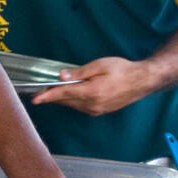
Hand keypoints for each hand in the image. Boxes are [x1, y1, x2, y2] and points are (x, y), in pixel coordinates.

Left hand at [32, 57, 149, 115]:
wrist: (142, 81)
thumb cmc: (122, 70)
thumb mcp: (100, 65)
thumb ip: (79, 73)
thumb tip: (62, 77)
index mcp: (92, 92)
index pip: (64, 94)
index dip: (47, 96)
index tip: (35, 99)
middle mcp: (93, 105)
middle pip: (66, 101)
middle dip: (52, 96)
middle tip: (41, 90)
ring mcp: (96, 110)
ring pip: (72, 105)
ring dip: (62, 99)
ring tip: (53, 91)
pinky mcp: (99, 111)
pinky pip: (80, 107)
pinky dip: (72, 101)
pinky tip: (70, 94)